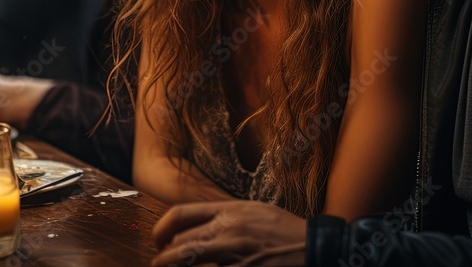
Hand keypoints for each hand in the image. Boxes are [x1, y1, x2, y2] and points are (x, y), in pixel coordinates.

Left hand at [152, 200, 305, 266]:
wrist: (313, 247)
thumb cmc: (284, 231)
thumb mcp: (253, 212)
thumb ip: (225, 217)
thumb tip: (198, 228)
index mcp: (230, 210)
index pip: (181, 214)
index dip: (161, 229)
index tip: (158, 242)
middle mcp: (228, 228)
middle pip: (180, 242)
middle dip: (166, 257)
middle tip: (162, 263)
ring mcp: (234, 253)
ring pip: (188, 258)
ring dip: (172, 265)